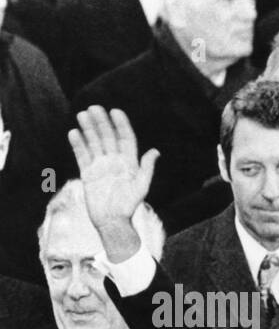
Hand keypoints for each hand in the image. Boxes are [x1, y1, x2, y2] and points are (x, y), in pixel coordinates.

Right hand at [68, 106, 157, 261]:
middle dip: (102, 122)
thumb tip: (155, 152)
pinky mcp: (88, 173)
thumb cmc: (128, 205)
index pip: (125, 139)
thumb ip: (146, 168)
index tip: (115, 111)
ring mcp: (100, 166)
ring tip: (82, 114)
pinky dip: (78, 144)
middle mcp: (115, 162)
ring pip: (94, 143)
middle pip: (108, 137)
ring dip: (88, 129)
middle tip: (95, 107)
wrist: (111, 221)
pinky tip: (74, 132)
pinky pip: (82, 155)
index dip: (121, 125)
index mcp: (129, 163)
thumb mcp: (141, 186)